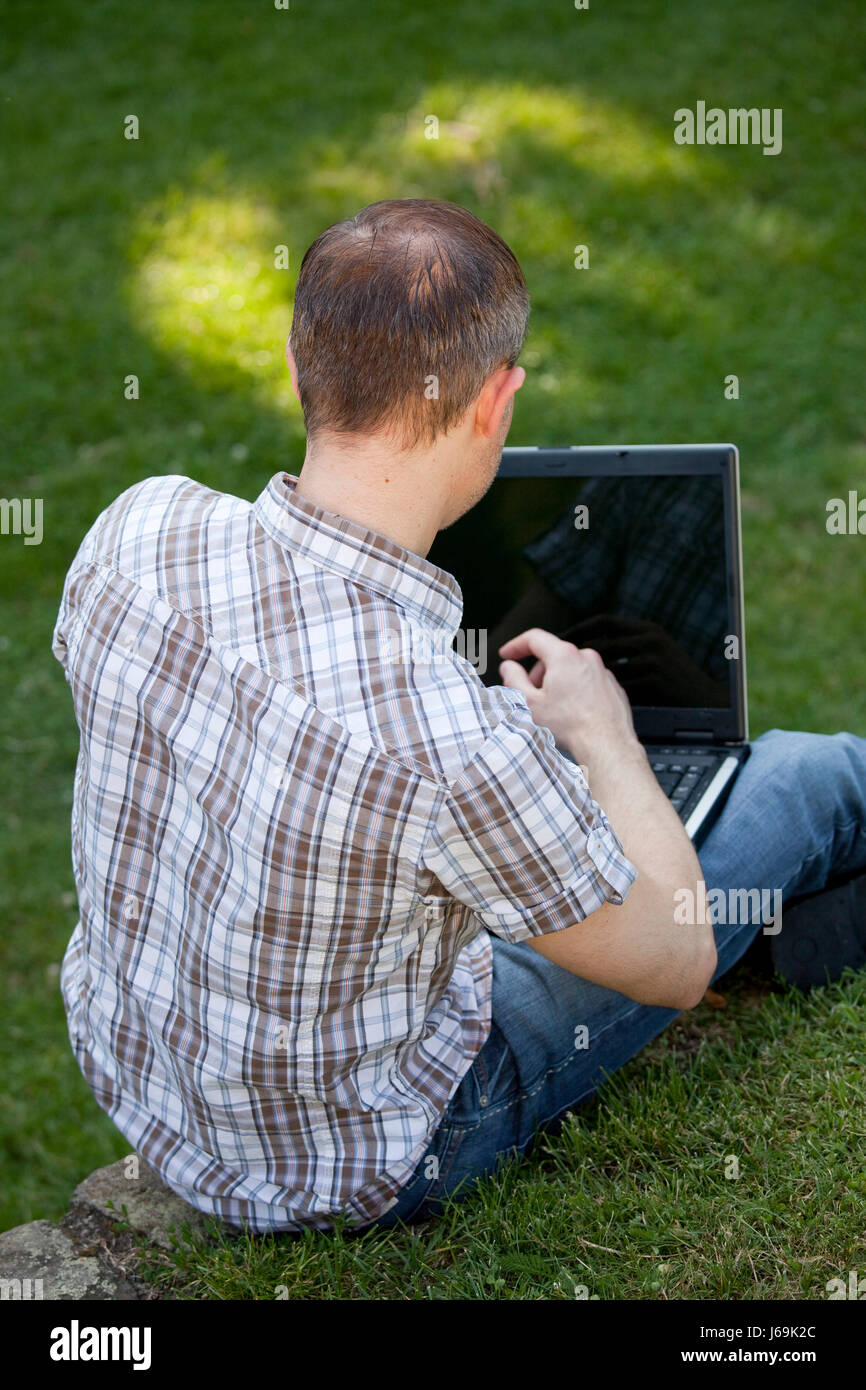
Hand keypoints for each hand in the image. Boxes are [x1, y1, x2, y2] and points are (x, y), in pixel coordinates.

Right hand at [498, 627, 639, 763]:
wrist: (606, 744)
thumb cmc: (570, 726)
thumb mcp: (530, 703)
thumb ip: (513, 679)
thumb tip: (508, 667)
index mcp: (564, 656)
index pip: (534, 638)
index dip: (515, 645)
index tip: (507, 654)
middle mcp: (586, 658)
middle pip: (553, 656)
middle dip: (538, 673)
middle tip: (531, 695)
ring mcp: (602, 672)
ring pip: (571, 669)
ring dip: (557, 683)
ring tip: (554, 709)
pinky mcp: (612, 686)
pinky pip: (587, 682)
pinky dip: (576, 691)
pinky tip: (572, 713)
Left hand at [558, 613, 728, 707]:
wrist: (702, 699)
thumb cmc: (672, 678)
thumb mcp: (654, 651)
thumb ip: (627, 645)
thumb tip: (588, 647)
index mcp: (647, 629)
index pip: (603, 621)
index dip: (579, 629)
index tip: (560, 639)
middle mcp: (650, 641)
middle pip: (601, 644)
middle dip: (575, 657)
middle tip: (555, 668)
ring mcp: (653, 661)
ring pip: (607, 667)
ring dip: (586, 679)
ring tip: (570, 689)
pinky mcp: (655, 682)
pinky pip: (620, 687)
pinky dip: (604, 694)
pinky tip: (594, 702)